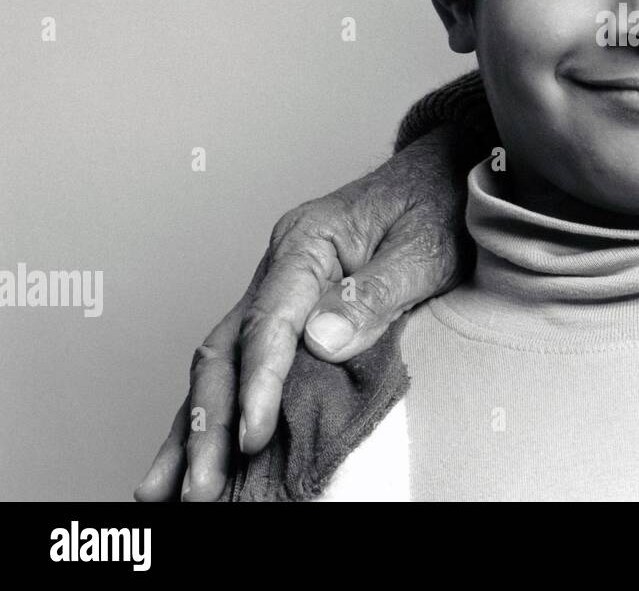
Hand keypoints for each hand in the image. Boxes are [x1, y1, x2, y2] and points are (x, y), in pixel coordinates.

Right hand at [133, 125, 470, 500]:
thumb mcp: (424, 249)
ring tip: (166, 491)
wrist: (443, 176)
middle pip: (227, 349)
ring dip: (195, 427)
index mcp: (306, 241)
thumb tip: (319, 341)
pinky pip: (241, 364)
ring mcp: (277, 288)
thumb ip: (375, 294)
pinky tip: (197, 453)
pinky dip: (218, 410)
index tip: (253, 436)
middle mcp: (279, 265)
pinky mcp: (287, 311)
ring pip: (219, 363)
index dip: (259, 384)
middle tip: (200, 488)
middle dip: (209, 422)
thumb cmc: (438, 206)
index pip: (269, 321)